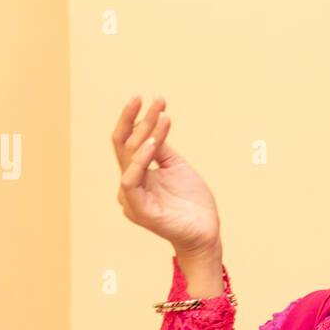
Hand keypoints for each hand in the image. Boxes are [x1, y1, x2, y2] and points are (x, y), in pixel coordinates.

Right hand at [112, 96, 221, 256]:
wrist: (205, 232)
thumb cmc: (192, 202)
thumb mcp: (177, 167)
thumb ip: (161, 149)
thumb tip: (151, 124)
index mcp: (137, 174)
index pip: (128, 142)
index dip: (134, 119)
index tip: (148, 98)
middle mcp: (130, 184)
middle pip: (124, 145)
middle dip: (137, 119)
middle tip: (154, 99)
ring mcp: (132, 198)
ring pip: (128, 159)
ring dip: (144, 135)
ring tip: (161, 118)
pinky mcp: (139, 211)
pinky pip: (132, 180)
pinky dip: (141, 159)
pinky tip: (154, 143)